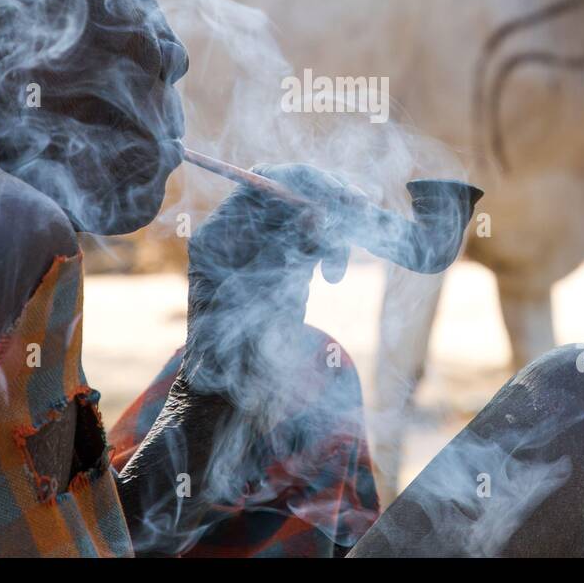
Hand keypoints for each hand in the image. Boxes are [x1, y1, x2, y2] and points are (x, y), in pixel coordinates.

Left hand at [181, 163, 354, 403]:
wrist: (227, 399)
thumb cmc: (234, 357)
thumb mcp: (264, 302)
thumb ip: (288, 254)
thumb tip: (317, 211)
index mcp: (219, 234)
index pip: (266, 182)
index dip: (308, 182)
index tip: (346, 197)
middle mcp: (236, 232)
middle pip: (288, 190)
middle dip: (329, 197)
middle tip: (364, 209)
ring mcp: (258, 246)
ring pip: (305, 211)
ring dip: (334, 223)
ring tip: (351, 249)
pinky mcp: (278, 263)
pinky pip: (309, 237)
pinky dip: (330, 247)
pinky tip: (335, 273)